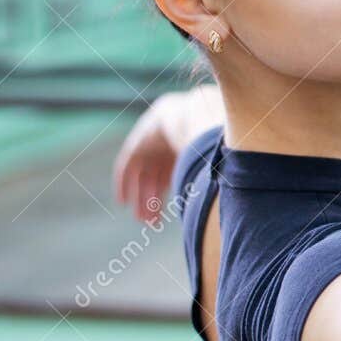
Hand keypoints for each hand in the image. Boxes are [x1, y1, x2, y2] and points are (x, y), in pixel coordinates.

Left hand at [112, 91, 198, 220]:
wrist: (187, 119)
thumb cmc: (204, 142)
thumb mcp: (206, 166)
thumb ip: (206, 183)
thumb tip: (218, 208)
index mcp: (181, 154)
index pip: (168, 179)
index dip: (163, 198)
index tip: (160, 217)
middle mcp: (164, 151)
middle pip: (154, 180)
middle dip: (152, 201)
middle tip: (151, 222)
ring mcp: (149, 147)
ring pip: (142, 177)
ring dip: (140, 197)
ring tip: (140, 218)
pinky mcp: (135, 145)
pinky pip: (125, 167)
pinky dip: (123, 184)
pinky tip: (122, 201)